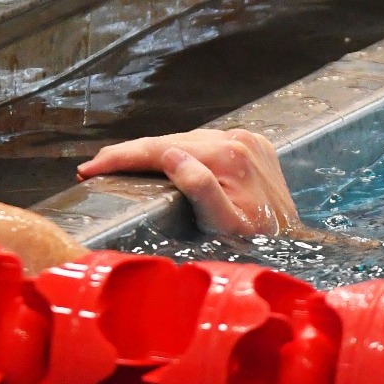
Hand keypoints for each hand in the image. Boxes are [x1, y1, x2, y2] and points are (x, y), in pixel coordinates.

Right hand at [77, 130, 300, 235]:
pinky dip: (183, 150)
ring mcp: (248, 139)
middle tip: (96, 167)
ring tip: (122, 164)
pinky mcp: (254, 145)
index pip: (161, 148)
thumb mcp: (224, 226)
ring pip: (188, 139)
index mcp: (228, 155)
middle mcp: (239, 139)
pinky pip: (208, 143)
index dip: (122, 157)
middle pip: (171, 140)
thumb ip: (200, 188)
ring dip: (156, 151)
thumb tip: (170, 156)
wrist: (294, 245)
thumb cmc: (257, 243)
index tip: (89, 168)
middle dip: (132, 153)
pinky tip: (165, 161)